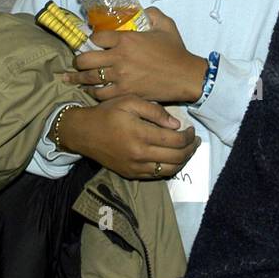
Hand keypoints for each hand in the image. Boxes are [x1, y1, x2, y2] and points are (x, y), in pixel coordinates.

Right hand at [59, 96, 198, 180]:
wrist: (83, 132)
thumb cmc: (107, 113)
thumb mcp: (129, 102)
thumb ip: (155, 111)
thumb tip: (176, 125)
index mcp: (141, 134)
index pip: (176, 140)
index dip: (189, 136)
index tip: (191, 129)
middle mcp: (140, 154)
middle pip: (177, 157)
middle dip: (191, 149)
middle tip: (195, 140)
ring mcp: (135, 167)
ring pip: (169, 170)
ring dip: (183, 161)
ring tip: (187, 150)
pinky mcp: (130, 174)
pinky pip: (156, 176)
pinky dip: (169, 168)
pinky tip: (171, 158)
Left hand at [64, 8, 206, 103]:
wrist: (185, 76)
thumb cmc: (175, 50)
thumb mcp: (165, 25)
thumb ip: (152, 13)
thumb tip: (142, 10)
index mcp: (126, 39)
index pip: (96, 37)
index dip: (91, 39)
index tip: (92, 42)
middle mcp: (119, 58)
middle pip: (85, 59)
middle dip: (79, 60)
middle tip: (79, 62)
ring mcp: (121, 77)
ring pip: (89, 78)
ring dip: (80, 77)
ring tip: (74, 77)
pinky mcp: (125, 92)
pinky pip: (101, 94)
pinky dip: (93, 92)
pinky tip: (91, 90)